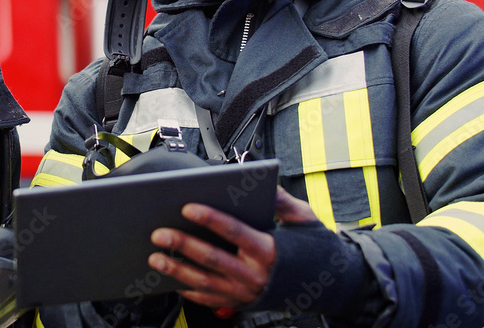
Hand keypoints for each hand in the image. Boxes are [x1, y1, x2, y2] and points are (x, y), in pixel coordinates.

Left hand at [148, 187, 316, 308]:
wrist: (328, 288)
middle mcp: (256, 275)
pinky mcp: (240, 303)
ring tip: (155, 257)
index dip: (210, 219)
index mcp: (270, 250)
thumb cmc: (313, 250)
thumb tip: (263, 180)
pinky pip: (208, 300)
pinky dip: (187, 291)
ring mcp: (245, 292)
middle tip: (159, 232)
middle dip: (183, 245)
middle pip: (212, 258)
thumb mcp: (304, 219)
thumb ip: (281, 200)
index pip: (234, 232)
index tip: (187, 207)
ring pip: (204, 282)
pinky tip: (169, 280)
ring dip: (176, 270)